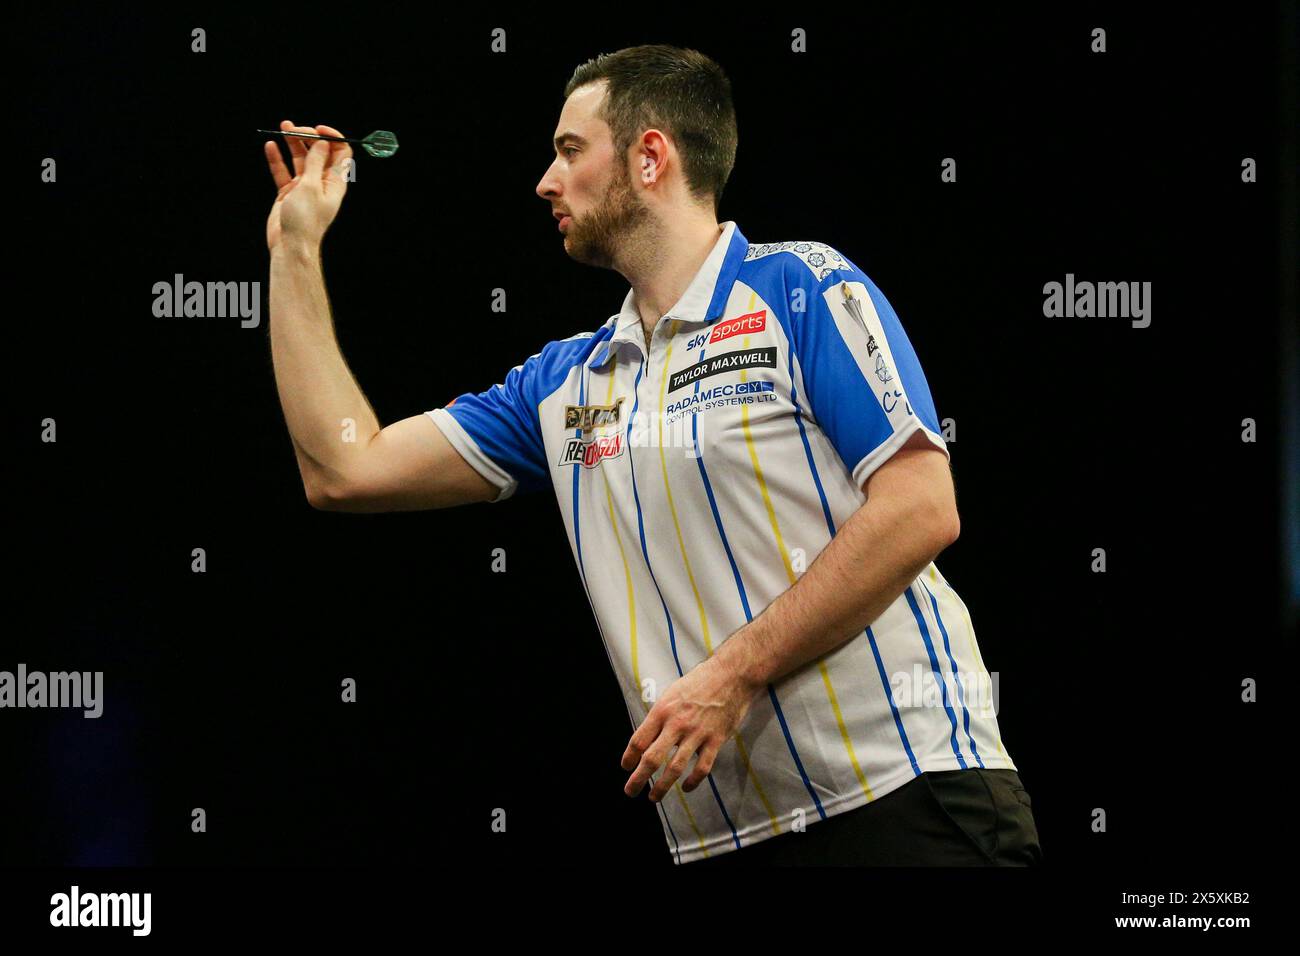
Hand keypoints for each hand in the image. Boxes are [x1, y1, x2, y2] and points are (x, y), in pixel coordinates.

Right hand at [264, 120, 352, 251]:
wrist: (290, 245)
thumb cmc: (304, 220)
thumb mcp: (311, 186)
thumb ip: (315, 163)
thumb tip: (323, 143)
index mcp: (334, 181)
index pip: (340, 152)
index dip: (331, 137)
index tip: (317, 129)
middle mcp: (321, 182)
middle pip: (318, 152)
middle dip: (307, 137)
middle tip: (292, 128)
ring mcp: (305, 187)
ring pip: (300, 159)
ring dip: (292, 143)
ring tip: (282, 128)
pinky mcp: (289, 192)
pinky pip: (283, 171)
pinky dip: (277, 159)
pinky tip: (270, 147)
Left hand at [620, 652, 763, 802]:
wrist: (731, 676)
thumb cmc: (700, 682)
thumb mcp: (672, 693)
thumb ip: (660, 716)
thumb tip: (648, 737)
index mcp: (662, 711)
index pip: (639, 740)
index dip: (629, 757)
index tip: (626, 767)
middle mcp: (677, 724)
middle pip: (652, 758)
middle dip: (638, 778)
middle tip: (630, 791)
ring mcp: (697, 734)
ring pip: (675, 768)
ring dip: (662, 786)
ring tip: (654, 797)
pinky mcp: (715, 740)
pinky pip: (702, 767)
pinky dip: (693, 781)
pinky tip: (686, 787)